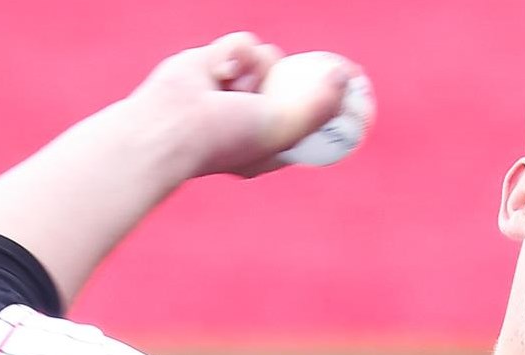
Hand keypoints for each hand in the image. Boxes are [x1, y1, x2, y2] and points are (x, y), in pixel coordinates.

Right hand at [122, 32, 355, 179]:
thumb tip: (347, 77)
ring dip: (259, 66)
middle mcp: (251, 114)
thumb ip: (320, 105)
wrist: (171, 123)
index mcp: (269, 141)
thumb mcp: (285, 126)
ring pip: (268, 55)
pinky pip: (242, 42)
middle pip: (292, 81)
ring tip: (236, 86)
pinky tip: (218, 73)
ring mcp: (232, 87)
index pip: (309, 118)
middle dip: (302, 76)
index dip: (330, 102)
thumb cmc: (226, 136)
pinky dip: (234, 53)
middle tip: (327, 70)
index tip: (354, 88)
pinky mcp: (212, 61)